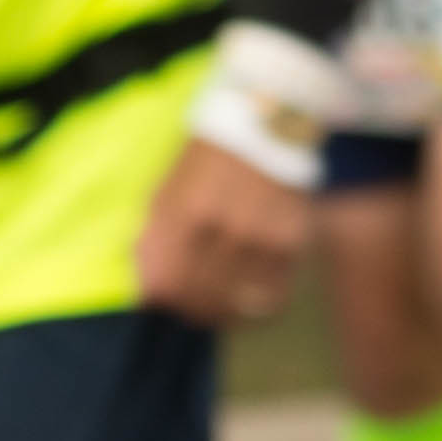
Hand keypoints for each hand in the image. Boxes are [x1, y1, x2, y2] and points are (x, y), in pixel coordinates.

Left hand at [131, 140, 310, 330]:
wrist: (263, 128)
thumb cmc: (204, 168)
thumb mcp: (166, 195)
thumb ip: (153, 244)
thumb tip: (151, 296)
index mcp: (184, 213)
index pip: (168, 285)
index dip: (163, 304)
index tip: (166, 306)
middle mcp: (224, 226)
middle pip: (201, 299)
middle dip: (192, 311)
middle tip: (192, 311)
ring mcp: (261, 236)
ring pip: (237, 304)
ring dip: (224, 312)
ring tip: (220, 306)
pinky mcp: (290, 241)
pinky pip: (272, 296)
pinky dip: (257, 306)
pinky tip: (248, 296)